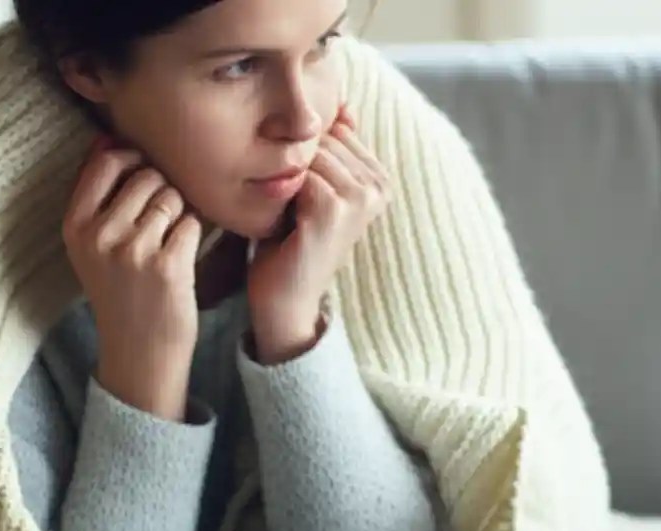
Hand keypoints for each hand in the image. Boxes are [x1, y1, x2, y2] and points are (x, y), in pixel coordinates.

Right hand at [63, 135, 203, 420]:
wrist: (140, 352)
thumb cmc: (124, 291)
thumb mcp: (94, 247)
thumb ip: (100, 198)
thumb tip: (111, 139)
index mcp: (75, 226)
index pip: (105, 161)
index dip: (132, 158)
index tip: (143, 174)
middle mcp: (98, 235)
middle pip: (147, 176)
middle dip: (163, 192)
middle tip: (161, 226)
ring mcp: (132, 250)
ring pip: (172, 197)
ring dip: (180, 214)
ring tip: (169, 244)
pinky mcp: (166, 265)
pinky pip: (192, 222)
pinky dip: (194, 236)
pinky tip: (182, 260)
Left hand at [247, 107, 390, 363]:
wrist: (286, 296)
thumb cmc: (293, 240)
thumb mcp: (314, 187)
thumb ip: (332, 149)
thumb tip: (344, 103)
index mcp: (379, 179)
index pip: (336, 128)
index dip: (306, 152)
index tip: (297, 187)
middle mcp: (378, 187)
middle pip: (322, 137)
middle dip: (294, 162)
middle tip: (286, 200)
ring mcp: (360, 199)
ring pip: (310, 153)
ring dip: (286, 178)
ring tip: (284, 209)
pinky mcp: (336, 210)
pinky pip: (299, 173)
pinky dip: (281, 192)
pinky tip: (283, 219)